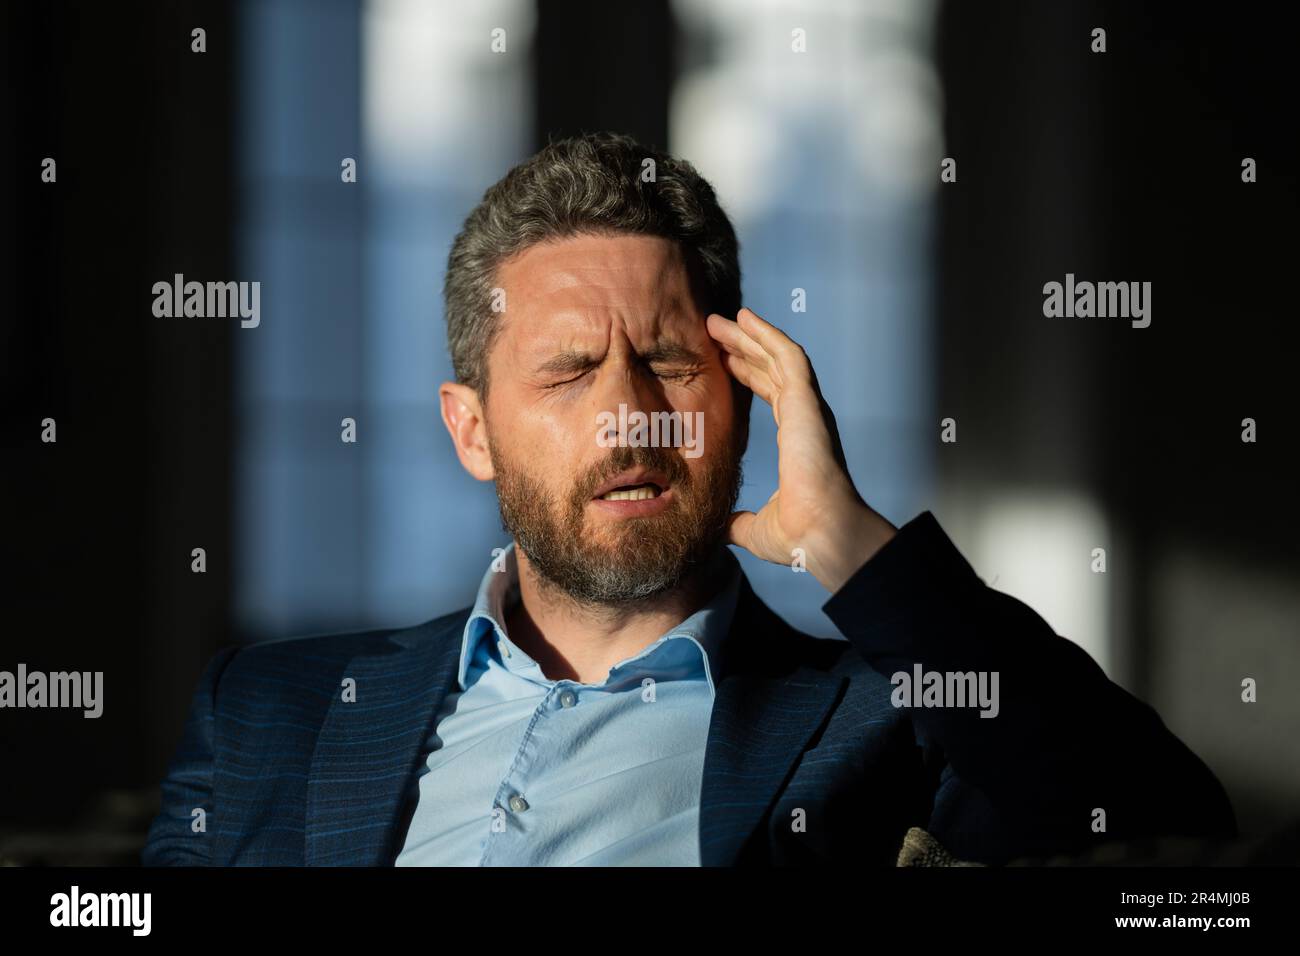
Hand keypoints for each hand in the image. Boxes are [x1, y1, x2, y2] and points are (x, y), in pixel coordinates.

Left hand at [706, 307, 896, 591]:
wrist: (822, 535)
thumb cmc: (799, 537)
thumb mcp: (754, 528)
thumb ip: (736, 522)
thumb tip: (718, 528)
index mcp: (798, 440)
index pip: (772, 396)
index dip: (749, 375)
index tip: (725, 361)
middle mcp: (805, 419)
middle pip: (773, 370)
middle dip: (745, 347)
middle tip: (716, 329)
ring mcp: (808, 408)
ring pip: (779, 356)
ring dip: (752, 334)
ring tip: (724, 317)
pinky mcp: (806, 403)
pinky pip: (788, 356)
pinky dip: (768, 334)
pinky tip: (746, 318)